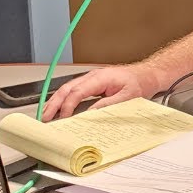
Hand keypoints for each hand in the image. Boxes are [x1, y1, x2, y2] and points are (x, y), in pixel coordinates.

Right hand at [40, 65, 161, 120]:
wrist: (147, 75)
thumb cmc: (139, 83)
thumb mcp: (127, 97)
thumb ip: (108, 105)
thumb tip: (90, 114)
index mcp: (100, 78)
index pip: (77, 91)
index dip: (68, 105)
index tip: (62, 117)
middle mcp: (93, 77)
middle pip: (67, 89)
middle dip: (54, 103)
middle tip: (45, 117)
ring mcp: (91, 80)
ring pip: (68, 89)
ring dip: (56, 102)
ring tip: (46, 114)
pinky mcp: (92, 84)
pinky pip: (74, 91)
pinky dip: (64, 100)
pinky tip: (59, 109)